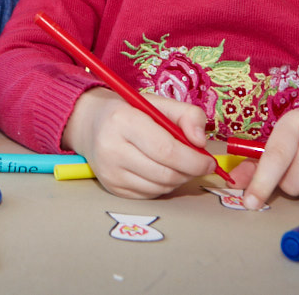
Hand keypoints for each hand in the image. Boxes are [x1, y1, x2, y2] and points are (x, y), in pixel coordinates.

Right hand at [61, 89, 213, 198]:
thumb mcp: (158, 103)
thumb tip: (201, 142)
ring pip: (160, 188)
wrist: (90, 123)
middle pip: (165, 173)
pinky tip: (160, 170)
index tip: (209, 161)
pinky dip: (163, 186)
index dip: (194, 160)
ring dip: (178, 179)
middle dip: (189, 172)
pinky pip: (150, 195)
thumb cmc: (129, 111)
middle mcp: (111, 149)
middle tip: (198, 164)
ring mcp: (110, 172)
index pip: (166, 150)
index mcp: (123, 120)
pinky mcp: (112, 188)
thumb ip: (187, 115)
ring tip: (178, 164)